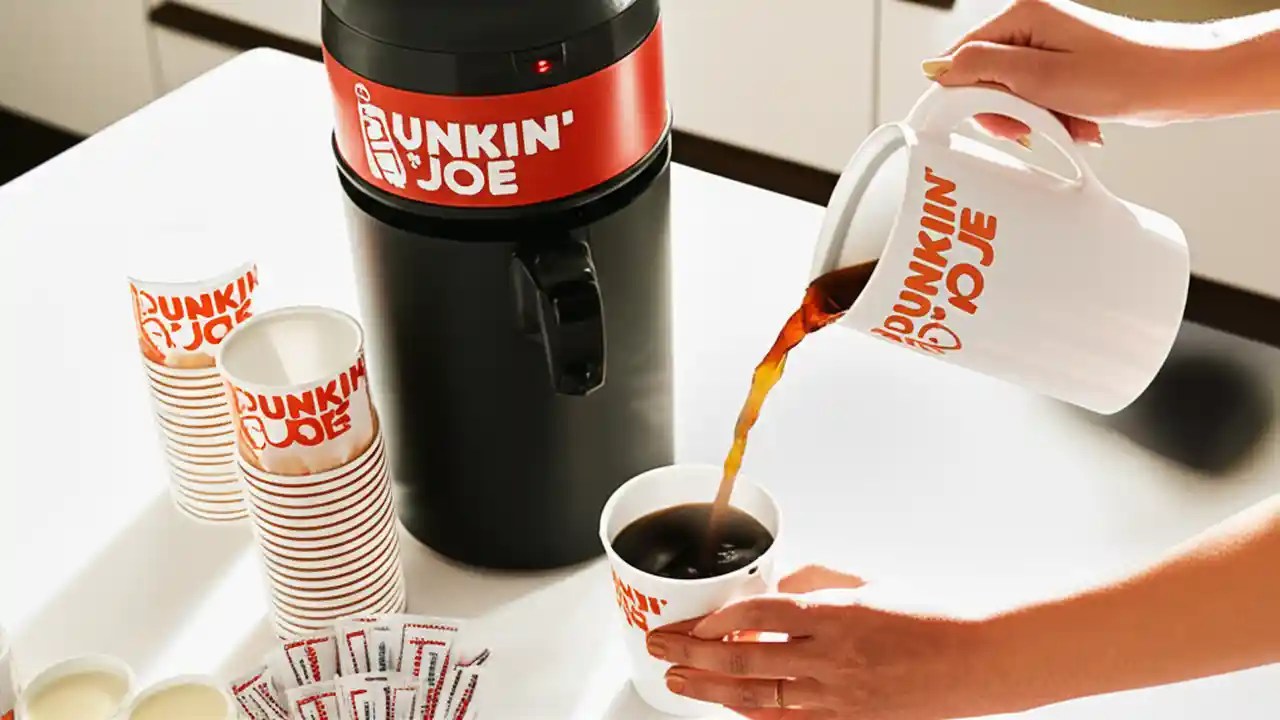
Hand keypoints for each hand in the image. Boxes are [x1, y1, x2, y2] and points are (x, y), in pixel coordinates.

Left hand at [646, 566, 990, 719]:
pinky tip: (728, 708)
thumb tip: (775, 582)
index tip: (689, 621)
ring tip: (676, 681)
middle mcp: (832, 657)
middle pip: (745, 657)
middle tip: (660, 648)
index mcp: (837, 613)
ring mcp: (839, 696)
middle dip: (693, 653)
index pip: (759, 612)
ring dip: (710, 689)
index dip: (716, 619)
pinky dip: (753, 715)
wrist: (980, 660)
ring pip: (758, 697)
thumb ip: (816, 578)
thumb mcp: (869, 581)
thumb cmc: (932, 615)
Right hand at [923, 0, 1217, 144]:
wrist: (1180, 82)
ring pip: (1012, 93)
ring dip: (1032, 119)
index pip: (963, 56)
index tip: (984, 120)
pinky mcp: (1065, 65)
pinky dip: (1051, 117)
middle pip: (985, 77)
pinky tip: (1075, 123)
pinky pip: (1037, 98)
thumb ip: (983, 69)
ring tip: (1064, 124)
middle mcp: (1033, 24)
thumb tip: (938, 69)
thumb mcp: (1041, 77)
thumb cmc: (1125, 75)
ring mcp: (1050, 45)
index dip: (965, 94)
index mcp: (1023, 14)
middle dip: (1006, 111)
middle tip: (1030, 127)